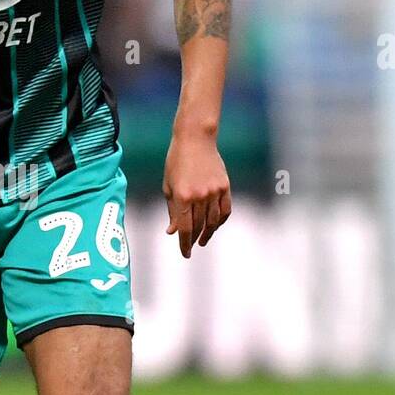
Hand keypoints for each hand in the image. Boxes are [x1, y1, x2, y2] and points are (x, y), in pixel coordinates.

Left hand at [163, 131, 230, 258]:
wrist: (195, 139)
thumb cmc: (176, 162)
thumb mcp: (168, 186)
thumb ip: (172, 211)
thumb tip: (172, 232)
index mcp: (182, 196)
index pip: (184, 228)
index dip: (184, 244)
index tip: (185, 254)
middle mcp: (200, 196)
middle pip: (198, 226)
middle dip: (194, 239)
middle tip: (191, 247)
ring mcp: (214, 191)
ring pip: (213, 221)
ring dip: (208, 233)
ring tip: (202, 240)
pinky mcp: (225, 186)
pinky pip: (225, 210)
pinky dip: (220, 221)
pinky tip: (214, 226)